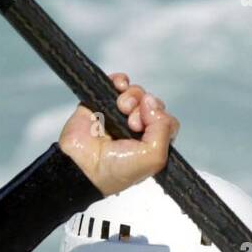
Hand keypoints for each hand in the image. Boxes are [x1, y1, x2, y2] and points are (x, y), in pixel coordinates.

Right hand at [58, 72, 179, 196]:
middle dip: (145, 109)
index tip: (146, 126)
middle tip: (133, 123)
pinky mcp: (102, 103)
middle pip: (153, 105)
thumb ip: (164, 129)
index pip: (166, 121)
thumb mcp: (154, 158)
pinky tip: (119, 88)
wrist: (84, 166)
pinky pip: (119, 83)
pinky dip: (121, 81)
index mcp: (150, 144)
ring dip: (132, 96)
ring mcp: (119, 116)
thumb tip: (150, 101)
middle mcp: (137, 130)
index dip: (160, 119)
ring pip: (137, 93)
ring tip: (122, 108)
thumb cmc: (116, 170)